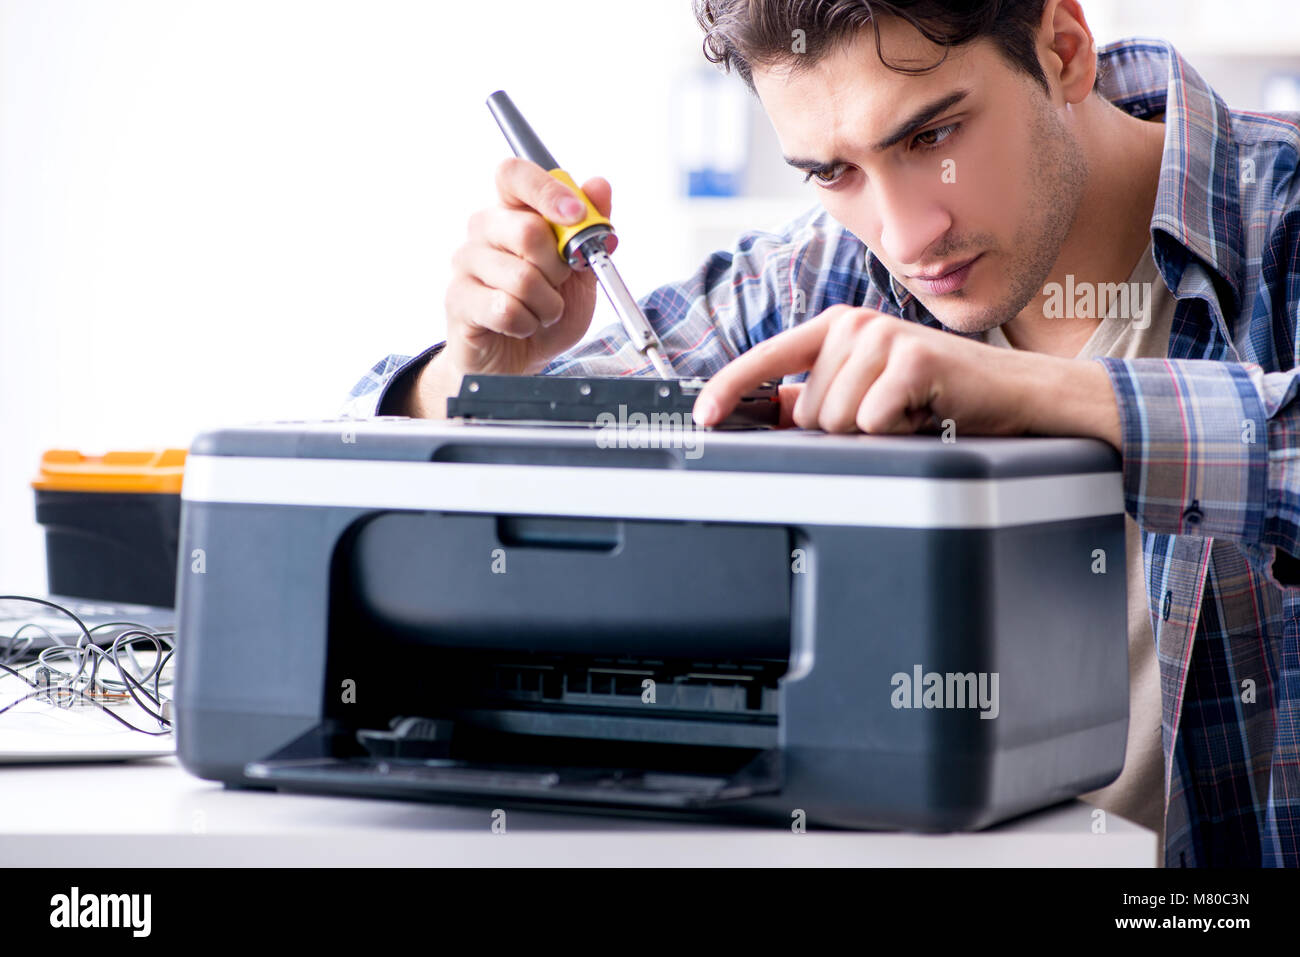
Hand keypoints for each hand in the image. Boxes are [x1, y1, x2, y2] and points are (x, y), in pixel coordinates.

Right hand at [443, 157, 613, 376]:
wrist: (521, 359)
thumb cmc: (547, 309)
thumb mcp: (582, 272)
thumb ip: (591, 230)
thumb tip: (599, 185)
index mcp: (513, 212)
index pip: (514, 174)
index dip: (546, 190)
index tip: (575, 216)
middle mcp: (483, 229)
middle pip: (527, 230)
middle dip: (558, 267)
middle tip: (559, 283)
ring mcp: (466, 263)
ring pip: (521, 277)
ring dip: (547, 305)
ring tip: (542, 312)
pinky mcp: (458, 299)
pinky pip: (506, 309)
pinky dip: (527, 324)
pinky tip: (522, 326)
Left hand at [691, 305, 1121, 446]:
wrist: (1014, 393)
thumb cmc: (941, 394)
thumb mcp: (872, 389)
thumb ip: (822, 395)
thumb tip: (770, 415)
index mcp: (838, 328)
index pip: (768, 360)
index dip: (729, 390)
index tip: (702, 417)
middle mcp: (854, 325)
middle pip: (808, 413)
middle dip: (843, 432)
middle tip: (890, 416)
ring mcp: (883, 338)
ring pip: (837, 423)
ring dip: (873, 435)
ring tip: (909, 415)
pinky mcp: (912, 360)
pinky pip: (872, 423)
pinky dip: (898, 433)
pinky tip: (925, 417)